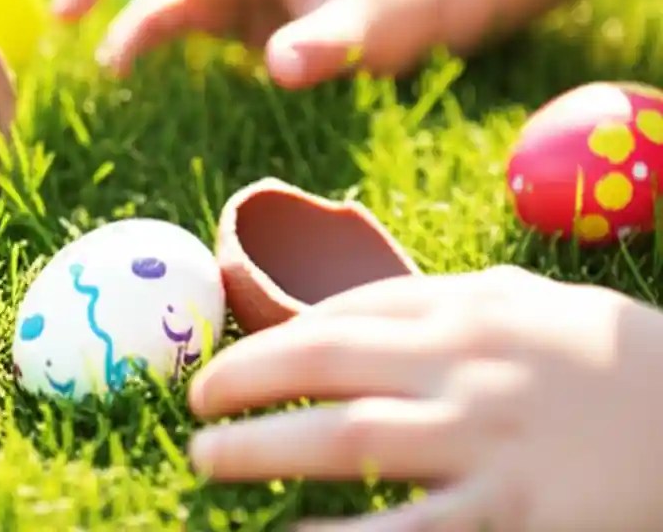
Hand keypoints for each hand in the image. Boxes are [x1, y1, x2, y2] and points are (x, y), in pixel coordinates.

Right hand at [51, 0, 442, 88]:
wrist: (393, 25)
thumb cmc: (387, 9)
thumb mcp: (369, 28)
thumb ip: (327, 45)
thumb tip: (282, 67)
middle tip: (67, 3)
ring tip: (66, 21)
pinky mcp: (209, 10)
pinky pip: (154, 16)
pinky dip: (129, 37)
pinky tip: (115, 67)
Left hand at [186, 265, 662, 530]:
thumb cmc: (620, 362)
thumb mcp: (534, 306)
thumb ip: (451, 304)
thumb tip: (362, 312)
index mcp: (469, 309)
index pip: (344, 313)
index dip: (272, 337)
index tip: (233, 359)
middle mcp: (465, 366)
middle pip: (324, 365)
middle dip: (244, 380)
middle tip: (195, 402)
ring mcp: (485, 440)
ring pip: (347, 438)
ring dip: (262, 448)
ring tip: (206, 458)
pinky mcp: (513, 513)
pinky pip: (408, 529)